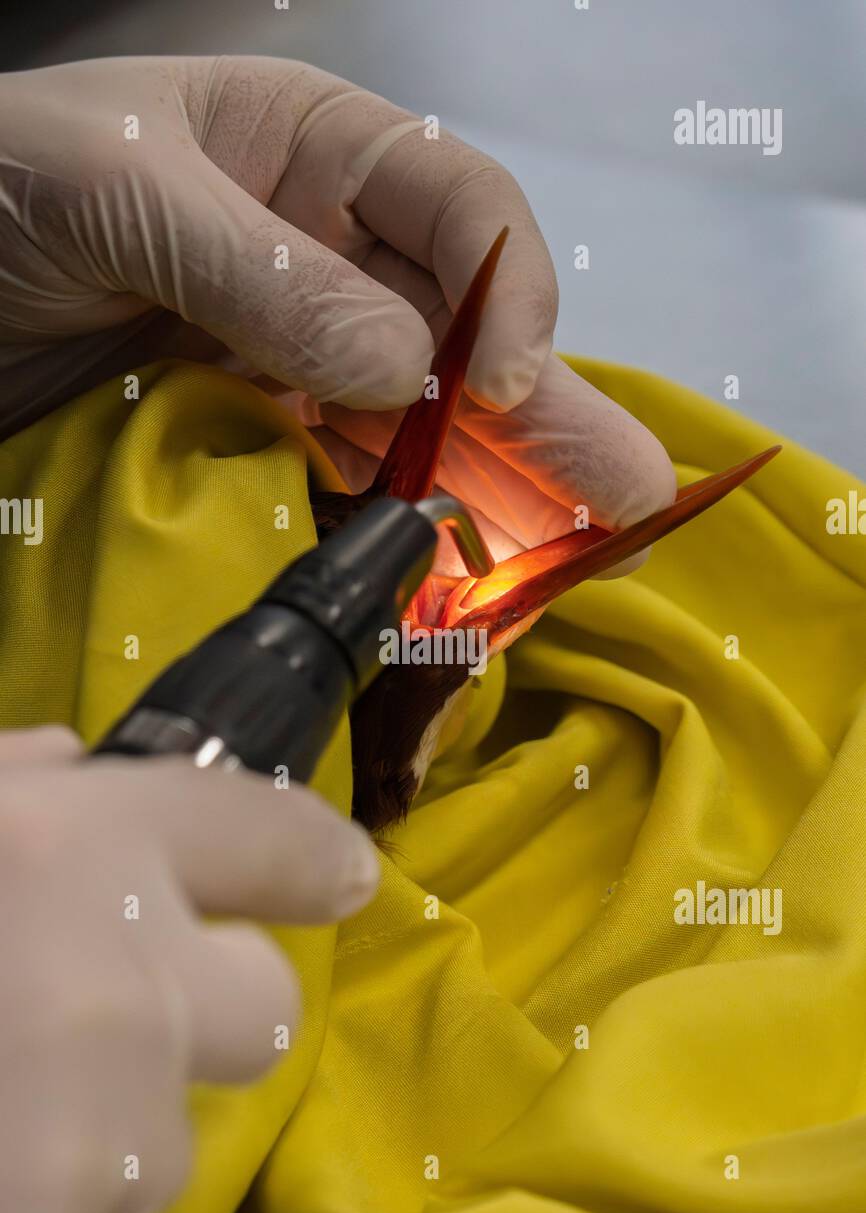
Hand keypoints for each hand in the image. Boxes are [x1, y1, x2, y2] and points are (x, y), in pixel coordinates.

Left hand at [0, 55, 673, 552]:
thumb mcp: (118, 187)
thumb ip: (263, 271)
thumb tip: (404, 370)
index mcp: (311, 154)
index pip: (459, 213)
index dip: (506, 295)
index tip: (505, 383)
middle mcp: (323, 258)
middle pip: (465, 338)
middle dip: (548, 419)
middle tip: (629, 498)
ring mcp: (290, 359)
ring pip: (419, 428)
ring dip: (497, 494)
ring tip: (584, 558)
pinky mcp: (249, 440)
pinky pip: (345, 486)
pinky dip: (397, 532)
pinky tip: (458, 575)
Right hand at [0, 726, 377, 1212]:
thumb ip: (0, 786)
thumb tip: (65, 767)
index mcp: (74, 842)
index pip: (268, 835)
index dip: (307, 859)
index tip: (332, 877)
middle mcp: (122, 983)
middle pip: (261, 1006)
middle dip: (199, 1007)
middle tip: (103, 1013)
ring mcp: (97, 1135)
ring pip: (165, 1137)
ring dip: (100, 1125)